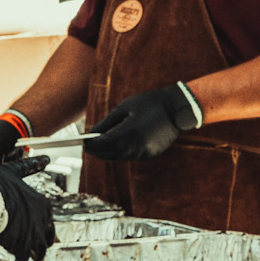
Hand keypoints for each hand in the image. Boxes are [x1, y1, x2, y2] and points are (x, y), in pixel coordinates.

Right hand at [0, 155, 55, 260]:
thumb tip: (45, 157)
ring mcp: (32, 235)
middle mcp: (42, 222)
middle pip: (47, 238)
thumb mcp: (15, 171)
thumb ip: (30, 167)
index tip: (40, 229)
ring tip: (29, 257)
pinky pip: (24, 257)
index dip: (45, 227)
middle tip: (37, 247)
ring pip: (39, 250)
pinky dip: (22, 260)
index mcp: (43, 205)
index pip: (49, 220)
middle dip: (43, 243)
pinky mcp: (21, 246)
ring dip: (35, 254)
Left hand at [85, 83, 201, 162]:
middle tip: (88, 145)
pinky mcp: (150, 154)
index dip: (90, 143)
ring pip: (120, 157)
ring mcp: (144, 152)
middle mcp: (135, 146)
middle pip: (109, 154)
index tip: (82, 140)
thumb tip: (91, 133)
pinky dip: (122, 152)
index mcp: (127, 133)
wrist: (177, 109)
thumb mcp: (124, 108)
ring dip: (109, 152)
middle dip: (97, 151)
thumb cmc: (149, 103)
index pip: (101, 144)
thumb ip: (106, 122)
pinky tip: (118, 145)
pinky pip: (131, 156)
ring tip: (101, 145)